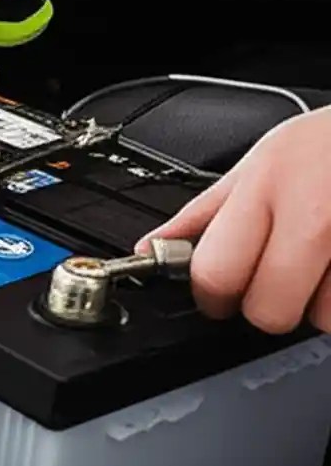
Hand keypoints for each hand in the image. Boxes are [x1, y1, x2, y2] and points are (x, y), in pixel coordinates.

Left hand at [141, 107, 330, 333]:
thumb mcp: (259, 161)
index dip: (209, 296)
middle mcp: (312, 219)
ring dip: (314, 305)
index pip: (216, 273)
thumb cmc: (326, 145)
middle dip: (263, 307)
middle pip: (267, 311)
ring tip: (318, 264)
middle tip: (269, 282)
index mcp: (264, 190)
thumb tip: (153, 247)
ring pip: (319, 319)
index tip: (214, 296)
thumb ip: (204, 211)